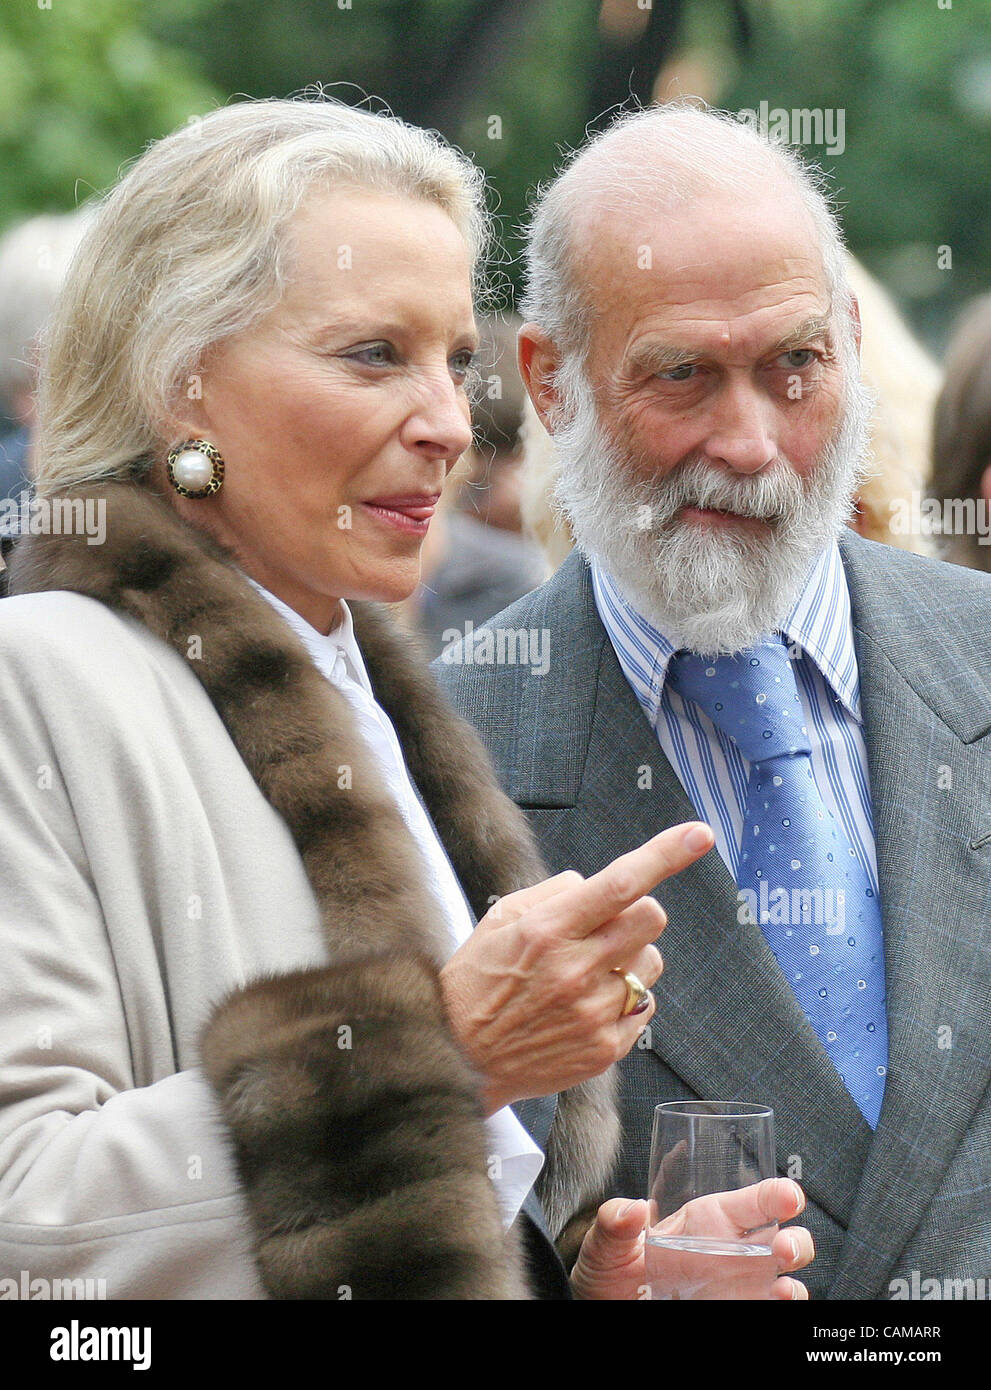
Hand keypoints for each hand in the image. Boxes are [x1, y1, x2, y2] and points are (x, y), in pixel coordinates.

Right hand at [439, 822, 713, 1112]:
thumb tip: (595, 883)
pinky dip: (624, 1001)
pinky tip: (586, 1008)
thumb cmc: (478, 982)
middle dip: (637, 913)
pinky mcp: (606, 1049)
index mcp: (549, 929)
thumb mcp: (499, 921)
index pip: (620, 882)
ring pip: (651, 964)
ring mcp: (594, 1013)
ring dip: (630, 960)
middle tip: (606, 927)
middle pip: (651, 919)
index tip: (699, 833)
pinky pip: (644, 1007)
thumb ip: (554, 893)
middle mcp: (576, 969)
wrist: (462, 1060)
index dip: (666, 854)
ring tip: (587, 975)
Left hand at [571, 1179, 814, 1300]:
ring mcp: (738, 1286)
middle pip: (783, 1239)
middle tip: (784, 1247)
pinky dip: (779, 1308)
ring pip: (785, 1279)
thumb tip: (632, 1209)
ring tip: (782, 1288)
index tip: (789, 1196)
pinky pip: (769, 1309)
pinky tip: (772, 1303)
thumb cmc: (612, 1268)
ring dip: (792, 1283)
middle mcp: (733, 1252)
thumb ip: (615, 1220)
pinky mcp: (737, 1310)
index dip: (777, 1195)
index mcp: (709, 1220)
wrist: (608, 1306)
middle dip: (796, 1241)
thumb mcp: (606, 1240)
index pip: (753, 1202)